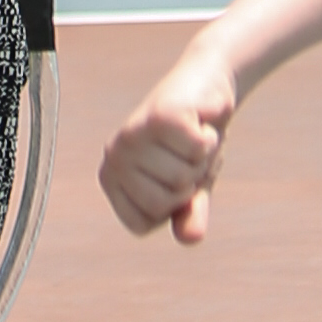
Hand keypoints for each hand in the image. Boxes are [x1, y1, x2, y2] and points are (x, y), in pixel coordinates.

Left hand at [99, 34, 236, 242]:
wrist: (207, 83)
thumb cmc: (193, 140)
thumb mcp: (192, 188)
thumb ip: (188, 215)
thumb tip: (190, 238)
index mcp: (112, 178)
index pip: (141, 224)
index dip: (170, 208)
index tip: (174, 176)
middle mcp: (115, 156)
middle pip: (163, 202)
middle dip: (189, 181)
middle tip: (186, 152)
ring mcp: (134, 134)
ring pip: (182, 177)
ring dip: (201, 158)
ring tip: (193, 135)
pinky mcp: (160, 115)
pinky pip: (196, 150)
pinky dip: (208, 138)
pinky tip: (200, 120)